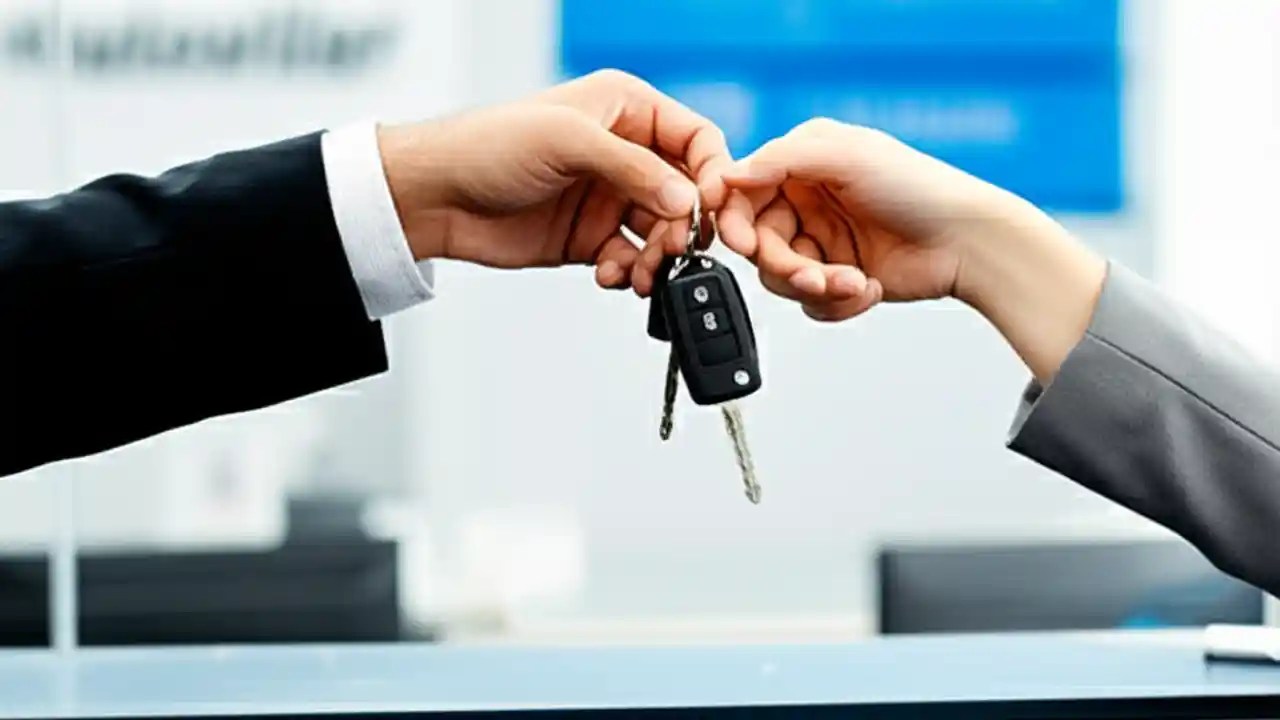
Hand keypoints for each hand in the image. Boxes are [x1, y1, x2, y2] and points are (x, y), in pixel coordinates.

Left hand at [376, 70, 731, 289]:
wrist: (436, 196)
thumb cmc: (488, 146)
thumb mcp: (568, 142)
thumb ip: (634, 169)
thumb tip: (687, 200)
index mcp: (626, 109)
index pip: (696, 138)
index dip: (713, 173)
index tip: (712, 208)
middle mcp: (625, 152)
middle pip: (686, 193)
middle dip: (686, 227)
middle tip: (673, 252)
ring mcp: (609, 197)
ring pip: (663, 232)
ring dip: (661, 258)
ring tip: (641, 274)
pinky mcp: (592, 237)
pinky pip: (632, 259)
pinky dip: (631, 273)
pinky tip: (611, 276)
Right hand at [715, 118, 1104, 381]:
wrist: (968, 243)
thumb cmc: (919, 187)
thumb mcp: (846, 156)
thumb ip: (780, 159)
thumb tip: (727, 174)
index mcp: (802, 163)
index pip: (743, 193)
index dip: (735, 221)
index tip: (744, 243)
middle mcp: (807, 202)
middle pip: (757, 243)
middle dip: (784, 265)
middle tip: (812, 275)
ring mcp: (822, 242)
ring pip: (780, 278)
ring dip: (815, 285)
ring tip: (851, 283)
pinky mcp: (837, 278)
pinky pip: (809, 302)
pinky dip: (836, 302)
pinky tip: (867, 288)